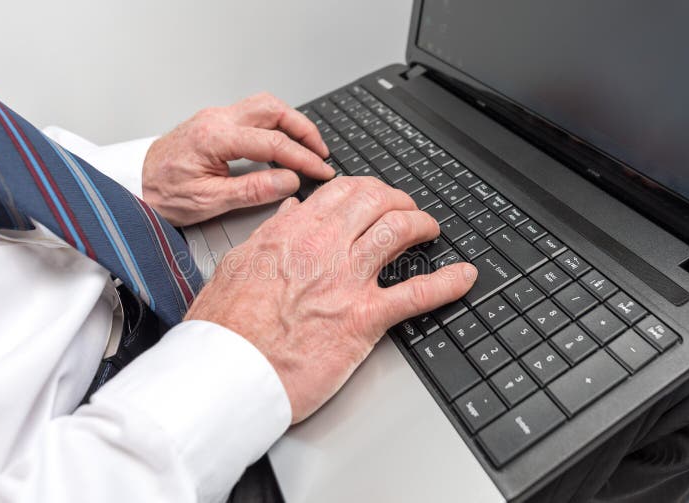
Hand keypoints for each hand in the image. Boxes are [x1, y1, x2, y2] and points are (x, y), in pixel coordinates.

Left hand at [142, 92, 333, 225]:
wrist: (133, 184)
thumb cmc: (162, 193)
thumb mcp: (209, 201)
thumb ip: (252, 190)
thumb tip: (288, 181)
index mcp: (215, 137)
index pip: (273, 143)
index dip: (303, 158)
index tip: (321, 171)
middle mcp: (216, 119)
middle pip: (273, 109)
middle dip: (303, 129)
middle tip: (321, 153)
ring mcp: (215, 117)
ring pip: (264, 106)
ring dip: (291, 122)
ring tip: (307, 146)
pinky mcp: (214, 122)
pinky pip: (253, 113)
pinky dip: (275, 124)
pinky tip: (283, 142)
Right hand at [187, 176, 477, 422]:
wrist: (226, 371)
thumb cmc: (225, 327)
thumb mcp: (236, 265)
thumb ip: (268, 235)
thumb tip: (290, 212)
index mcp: (290, 233)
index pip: (341, 192)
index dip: (366, 189)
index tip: (373, 196)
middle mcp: (322, 248)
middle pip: (375, 202)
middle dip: (398, 200)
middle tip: (406, 209)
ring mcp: (345, 281)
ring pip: (398, 231)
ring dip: (422, 224)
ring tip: (429, 229)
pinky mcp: (363, 319)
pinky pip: (416, 293)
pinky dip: (447, 283)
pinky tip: (463, 276)